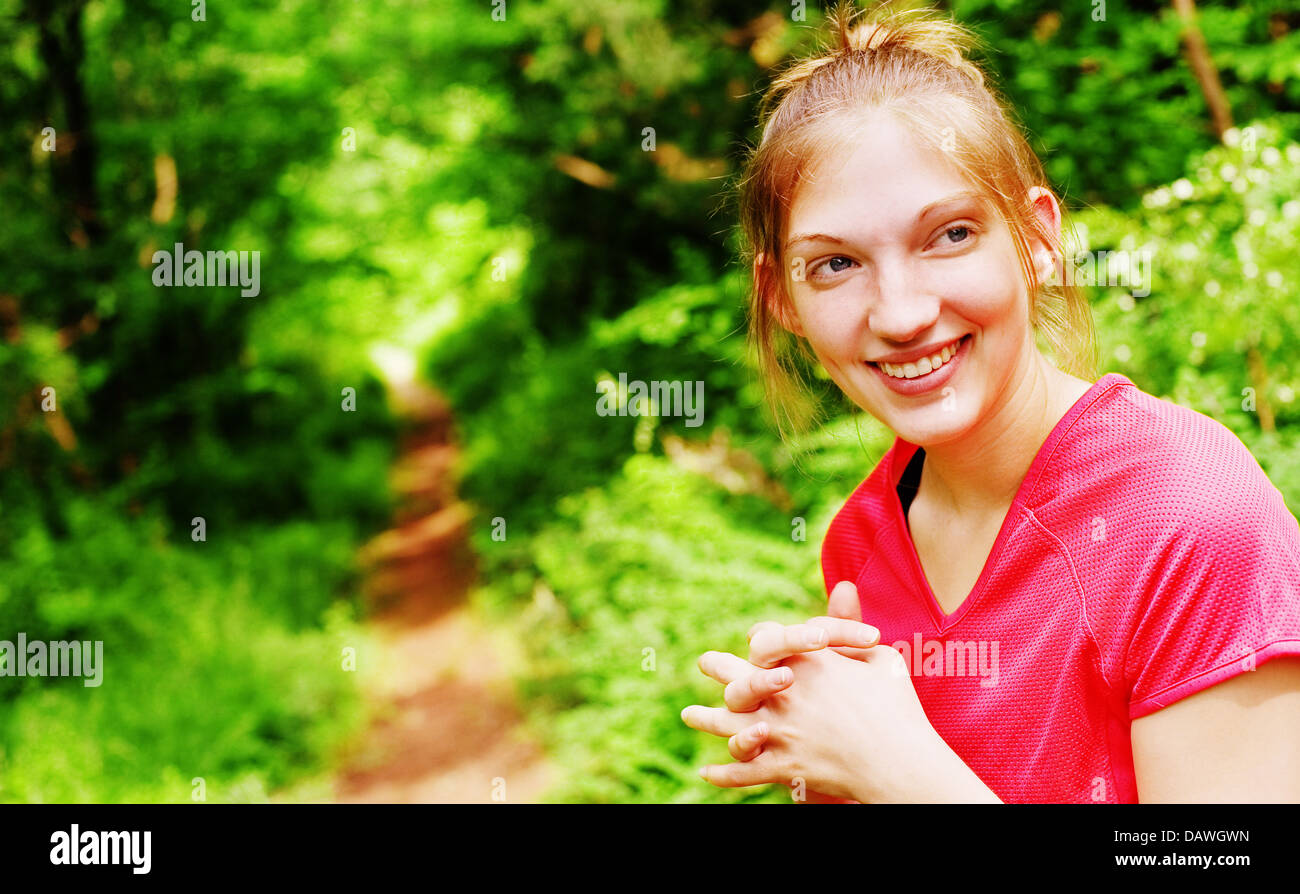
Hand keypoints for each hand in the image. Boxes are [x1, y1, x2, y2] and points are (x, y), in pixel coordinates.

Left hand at [683, 615, 958, 801]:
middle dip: (719, 667)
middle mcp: (784, 694)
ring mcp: (779, 731)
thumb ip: (851, 628)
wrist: (902, 762)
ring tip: (689, 714)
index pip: (768, 640)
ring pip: (729, 725)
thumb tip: (842, 588)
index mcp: (806, 663)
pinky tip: (706, 772)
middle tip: (705, 661)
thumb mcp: (880, 657)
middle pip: (738, 677)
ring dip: (706, 719)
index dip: (763, 638)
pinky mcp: (782, 766)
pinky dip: (722, 774)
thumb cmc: (898, 707)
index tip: (756, 640)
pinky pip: (743, 770)